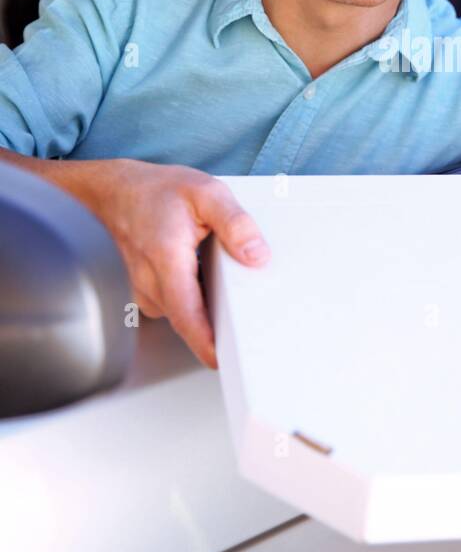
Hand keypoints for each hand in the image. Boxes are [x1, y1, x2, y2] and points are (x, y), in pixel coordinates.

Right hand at [84, 160, 270, 368]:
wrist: (112, 191)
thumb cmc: (155, 192)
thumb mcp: (206, 192)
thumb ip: (235, 223)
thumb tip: (257, 255)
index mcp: (166, 259)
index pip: (187, 316)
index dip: (206, 343)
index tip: (224, 360)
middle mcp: (149, 282)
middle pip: (189, 319)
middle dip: (218, 318)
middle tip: (243, 303)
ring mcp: (142, 291)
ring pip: (181, 312)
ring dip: (203, 302)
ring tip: (213, 269)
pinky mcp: (142, 294)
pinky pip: (172, 304)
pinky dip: (189, 294)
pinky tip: (195, 270)